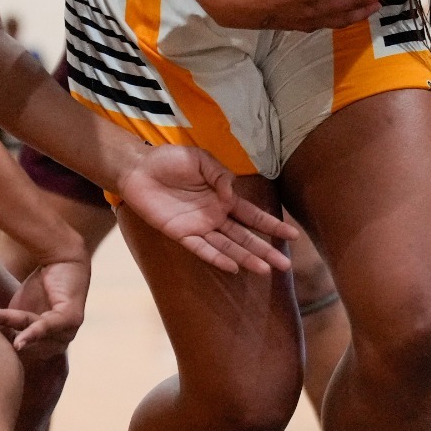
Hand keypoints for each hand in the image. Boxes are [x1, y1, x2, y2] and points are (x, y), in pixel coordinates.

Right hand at [0, 256, 89, 355]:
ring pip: (31, 331)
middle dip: (0, 330)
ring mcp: (67, 334)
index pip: (14, 346)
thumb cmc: (39, 286)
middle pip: (22, 342)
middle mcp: (56, 345)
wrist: (62, 259)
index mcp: (42, 346)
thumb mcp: (17, 310)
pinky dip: (33, 332)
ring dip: (8, 322)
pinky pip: (49, 327)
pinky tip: (19, 340)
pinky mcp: (72, 319)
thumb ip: (4, 325)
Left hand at [117, 143, 301, 273]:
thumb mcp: (200, 160)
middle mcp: (215, 216)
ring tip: (265, 270)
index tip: (292, 236)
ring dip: (247, 258)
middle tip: (286, 266)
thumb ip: (220, 175)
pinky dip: (217, 258)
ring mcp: (199, 227)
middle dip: (265, 250)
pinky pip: (202, 249)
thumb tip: (233, 194)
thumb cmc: (169, 160)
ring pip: (228, 247)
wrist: (138, 168)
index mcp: (222, 198)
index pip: (252, 216)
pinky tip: (234, 267)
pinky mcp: (180, 234)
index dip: (272, 226)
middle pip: (245, 237)